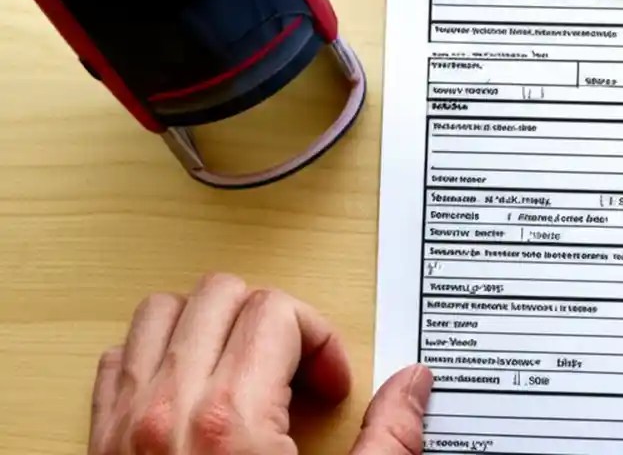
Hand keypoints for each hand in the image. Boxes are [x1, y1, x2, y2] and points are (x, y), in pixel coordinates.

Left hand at [89, 274, 432, 453]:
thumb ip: (388, 440)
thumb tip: (413, 386)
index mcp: (232, 418)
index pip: (277, 311)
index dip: (321, 337)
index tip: (332, 384)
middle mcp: (168, 409)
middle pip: (221, 295)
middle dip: (271, 320)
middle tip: (297, 372)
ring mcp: (125, 423)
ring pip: (161, 313)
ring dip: (210, 326)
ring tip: (245, 369)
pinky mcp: (99, 442)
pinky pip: (119, 359)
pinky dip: (156, 357)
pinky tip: (193, 392)